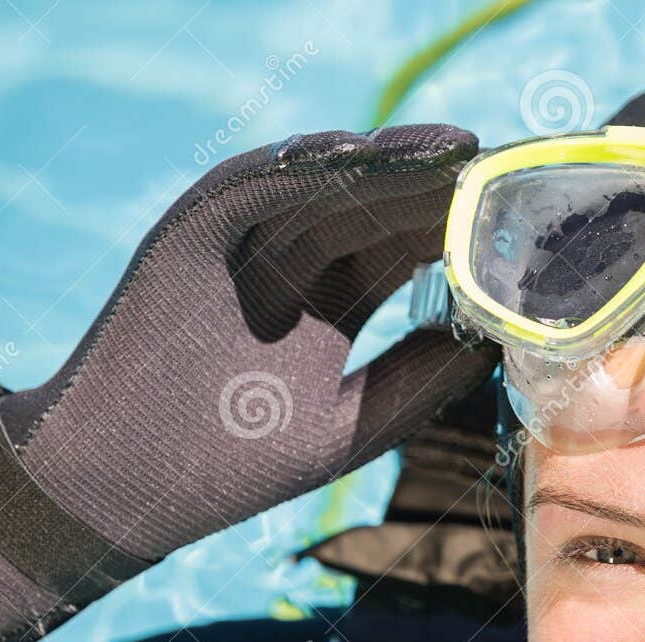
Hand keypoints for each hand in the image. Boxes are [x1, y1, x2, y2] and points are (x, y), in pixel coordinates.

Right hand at [0, 125, 498, 641]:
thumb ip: (418, 381)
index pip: (410, 248)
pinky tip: (362, 157)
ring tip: (455, 152)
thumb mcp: (348, 427)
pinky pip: (248, 188)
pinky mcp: (186, 234)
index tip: (524, 214)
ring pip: (325, 189)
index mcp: (332, 301)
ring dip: (389, 165)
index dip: (465, 228)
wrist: (120, 485)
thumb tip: (499, 342)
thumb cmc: (230, 464)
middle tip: (507, 165)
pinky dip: (301, 170)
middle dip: (440, 184)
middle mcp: (291, 261)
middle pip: (379, 208)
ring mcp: (238, 242)